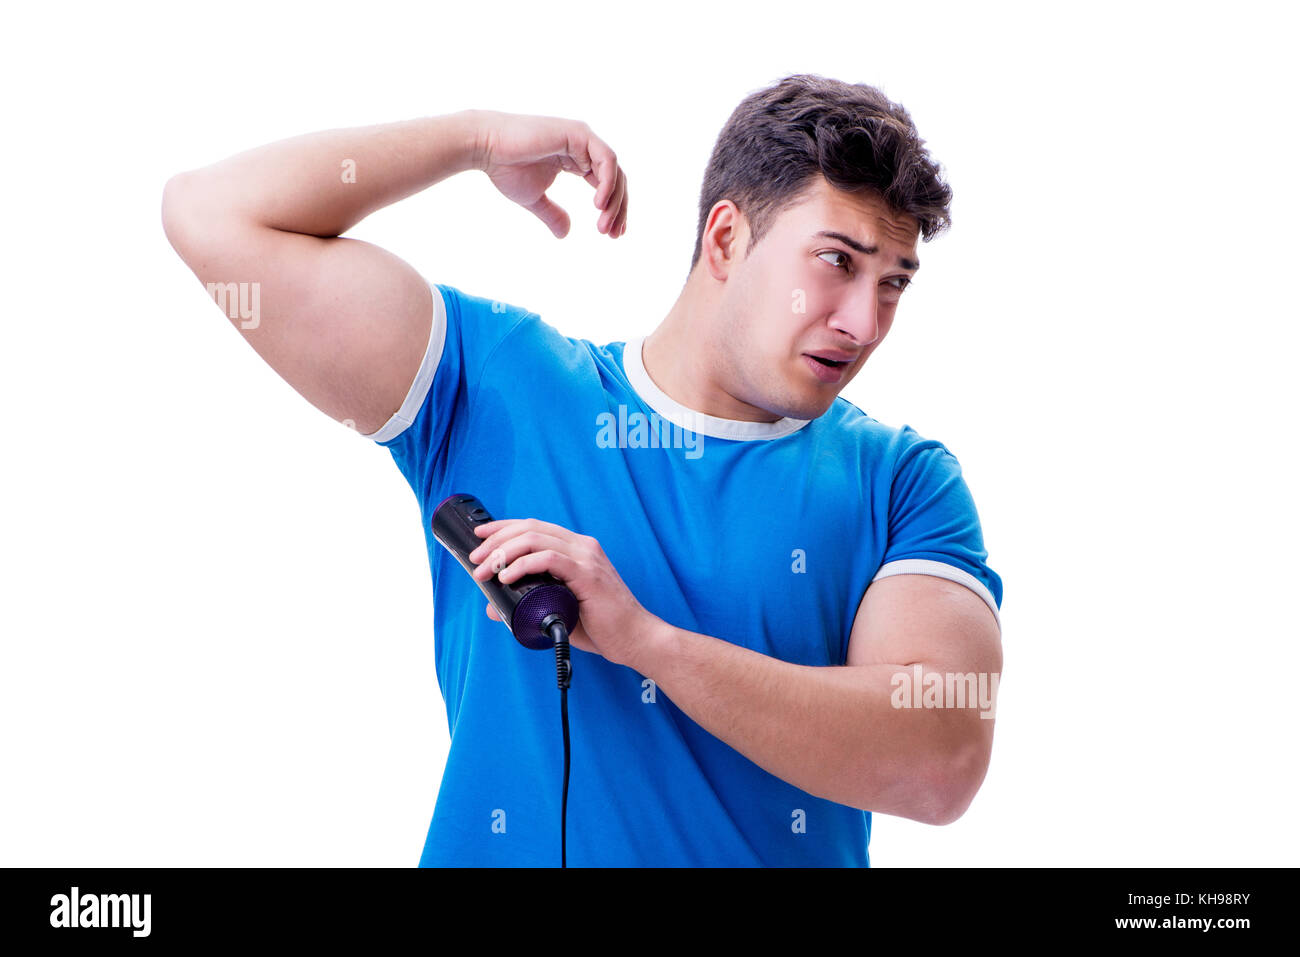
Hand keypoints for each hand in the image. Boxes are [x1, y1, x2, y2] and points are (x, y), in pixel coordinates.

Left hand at [467, 517, 657, 670]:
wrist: (635, 639)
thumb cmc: (602, 627)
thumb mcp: (558, 611)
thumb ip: (528, 605)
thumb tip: (494, 607)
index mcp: (576, 549)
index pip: (534, 527)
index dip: (504, 527)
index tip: (480, 535)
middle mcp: (582, 546)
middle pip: (530, 527)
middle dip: (497, 539)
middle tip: (477, 559)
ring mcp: (586, 557)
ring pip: (536, 538)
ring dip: (504, 551)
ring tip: (487, 570)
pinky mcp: (588, 574)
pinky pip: (549, 559)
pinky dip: (523, 564)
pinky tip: (508, 576)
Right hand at [469, 109, 627, 238]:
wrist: (485, 147)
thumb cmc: (505, 168)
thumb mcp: (534, 199)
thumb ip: (552, 214)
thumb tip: (566, 235)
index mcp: (577, 159)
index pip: (606, 184)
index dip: (613, 210)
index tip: (612, 235)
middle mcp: (584, 147)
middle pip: (616, 180)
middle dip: (618, 210)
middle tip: (612, 235)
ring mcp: (583, 138)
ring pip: (615, 171)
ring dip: (614, 201)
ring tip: (603, 226)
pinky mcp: (578, 133)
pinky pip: (607, 159)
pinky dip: (607, 182)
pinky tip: (598, 204)